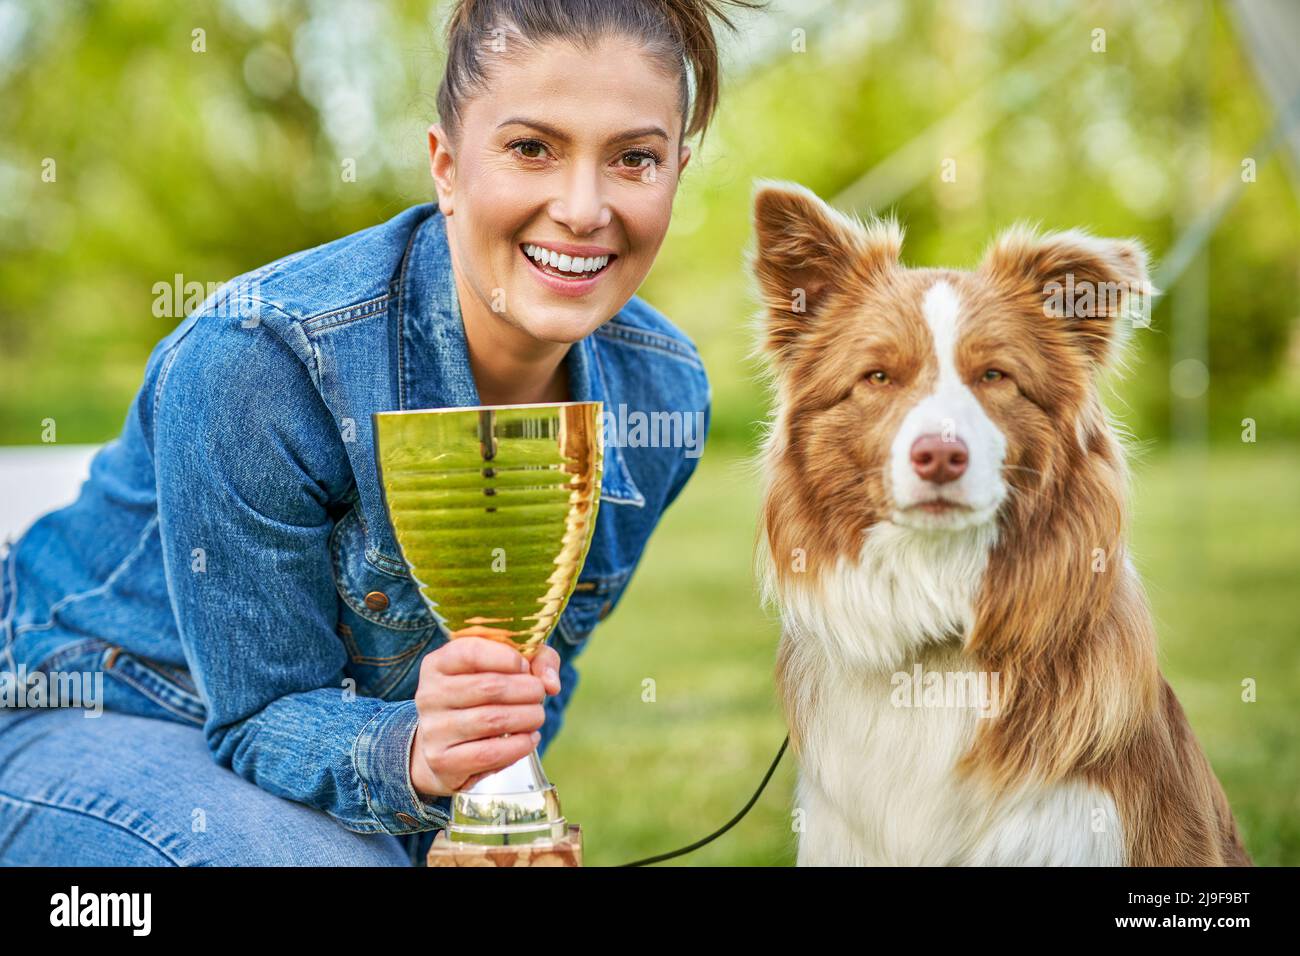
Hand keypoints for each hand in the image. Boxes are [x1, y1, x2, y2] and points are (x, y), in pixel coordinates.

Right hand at [408, 637, 561, 797]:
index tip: (525, 666)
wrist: (445, 745)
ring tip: (537, 716)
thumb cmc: (480, 697)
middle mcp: (429, 695)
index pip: (470, 652)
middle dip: (526, 689)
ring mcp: (433, 729)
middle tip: (539, 694)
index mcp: (437, 664)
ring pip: (492, 720)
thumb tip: (551, 683)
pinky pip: (489, 753)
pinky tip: (530, 738)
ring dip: (527, 717)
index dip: (506, 657)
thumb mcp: (504, 666)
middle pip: (489, 687)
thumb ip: (535, 659)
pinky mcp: (443, 760)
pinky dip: (519, 746)